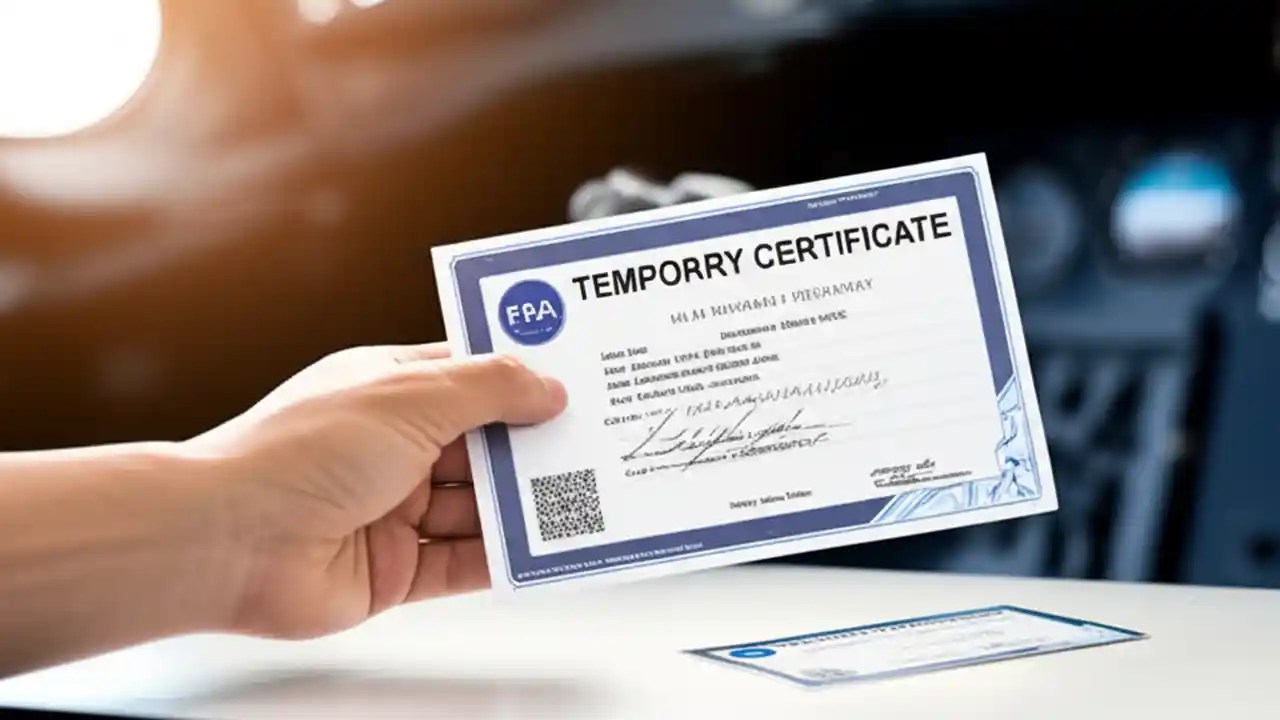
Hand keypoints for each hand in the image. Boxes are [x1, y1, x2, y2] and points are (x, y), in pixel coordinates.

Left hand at [190, 344, 565, 638]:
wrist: (228, 540)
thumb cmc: (300, 451)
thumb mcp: (413, 395)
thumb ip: (490, 388)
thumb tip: (549, 386)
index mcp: (390, 389)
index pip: (470, 376)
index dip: (522, 377)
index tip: (577, 380)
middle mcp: (394, 446)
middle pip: (484, 444)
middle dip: (534, 445)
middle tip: (597, 441)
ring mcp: (394, 508)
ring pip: (479, 505)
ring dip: (527, 503)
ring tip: (585, 495)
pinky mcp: (394, 568)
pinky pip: (464, 562)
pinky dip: (505, 557)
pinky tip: (545, 549)